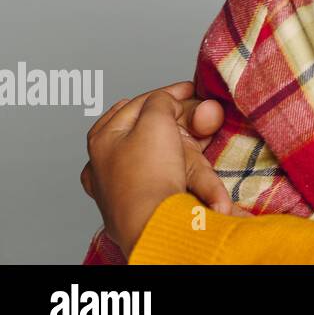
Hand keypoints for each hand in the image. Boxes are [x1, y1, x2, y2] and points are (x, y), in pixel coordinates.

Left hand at [80, 81, 226, 208]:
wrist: (154, 225)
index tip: (192, 89)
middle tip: (206, 114)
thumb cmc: (147, 174)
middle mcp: (109, 163)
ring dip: (194, 148)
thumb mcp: (155, 121)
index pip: (138, 104)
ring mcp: (127, 186)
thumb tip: (166, 101)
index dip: (168, 93)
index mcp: (103, 137)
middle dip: (184, 121)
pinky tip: (209, 173)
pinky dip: (196, 178)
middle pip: (153, 131)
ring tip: (211, 138)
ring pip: (168, 157)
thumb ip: (161, 101)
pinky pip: (176, 182)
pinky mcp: (146, 205)